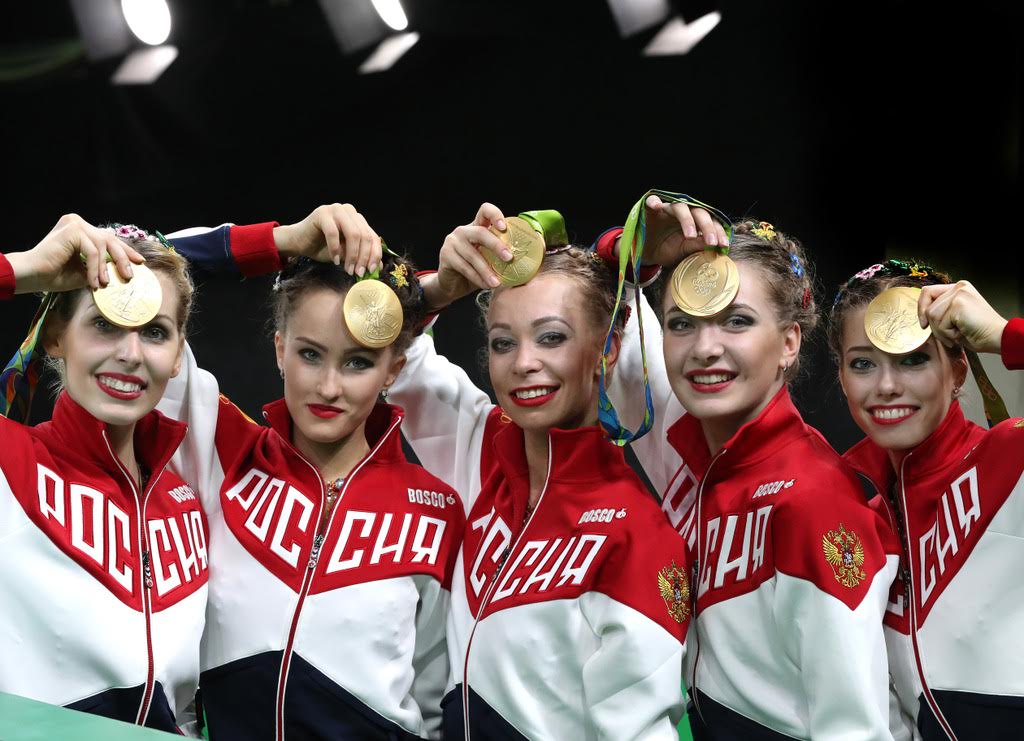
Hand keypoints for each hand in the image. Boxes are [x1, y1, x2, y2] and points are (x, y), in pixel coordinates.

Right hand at [6, 213, 142, 293]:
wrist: (32, 276)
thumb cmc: (55, 275)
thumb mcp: (87, 270)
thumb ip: (103, 267)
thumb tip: (125, 271)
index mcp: (80, 230)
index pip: (108, 238)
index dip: (125, 251)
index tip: (139, 262)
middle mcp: (78, 223)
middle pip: (109, 239)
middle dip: (123, 257)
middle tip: (129, 275)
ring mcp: (75, 224)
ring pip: (103, 246)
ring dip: (105, 268)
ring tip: (104, 284)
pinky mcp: (73, 230)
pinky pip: (93, 251)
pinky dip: (95, 268)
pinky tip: (94, 282)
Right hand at [273, 203, 381, 275]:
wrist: (299, 242)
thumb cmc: (322, 248)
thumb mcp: (345, 254)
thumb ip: (359, 256)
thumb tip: (375, 267)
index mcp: (358, 219)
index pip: (372, 236)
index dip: (374, 255)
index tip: (371, 271)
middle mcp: (349, 211)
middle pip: (364, 235)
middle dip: (363, 257)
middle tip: (358, 273)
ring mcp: (336, 210)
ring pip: (353, 233)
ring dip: (352, 254)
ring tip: (348, 269)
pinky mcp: (322, 213)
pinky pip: (333, 233)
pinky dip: (335, 249)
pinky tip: (335, 260)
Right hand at [423, 202, 512, 308]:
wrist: (452, 285)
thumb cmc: (475, 270)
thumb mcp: (490, 259)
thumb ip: (502, 254)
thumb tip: (532, 258)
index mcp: (476, 226)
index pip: (485, 211)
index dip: (495, 215)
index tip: (504, 227)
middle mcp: (463, 231)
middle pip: (481, 232)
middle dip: (496, 245)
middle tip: (509, 258)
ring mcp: (453, 242)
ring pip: (473, 255)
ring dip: (487, 270)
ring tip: (497, 283)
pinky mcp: (446, 256)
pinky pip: (465, 267)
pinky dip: (477, 278)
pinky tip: (485, 285)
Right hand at [626, 194, 729, 266]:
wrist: (645, 254)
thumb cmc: (666, 250)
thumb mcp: (683, 251)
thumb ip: (697, 246)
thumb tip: (715, 246)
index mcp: (695, 222)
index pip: (710, 222)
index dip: (718, 232)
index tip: (724, 246)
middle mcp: (683, 213)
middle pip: (699, 212)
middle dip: (708, 227)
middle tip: (712, 243)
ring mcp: (667, 209)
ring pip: (680, 207)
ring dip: (687, 220)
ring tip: (690, 235)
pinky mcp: (650, 209)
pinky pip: (652, 200)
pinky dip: (654, 201)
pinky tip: (656, 206)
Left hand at [919, 281, 1007, 353]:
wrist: (997, 337)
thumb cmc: (978, 331)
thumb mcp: (955, 317)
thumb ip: (941, 310)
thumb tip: (922, 317)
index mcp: (958, 288)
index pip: (927, 292)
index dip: (921, 309)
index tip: (924, 324)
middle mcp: (959, 288)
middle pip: (928, 307)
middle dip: (935, 327)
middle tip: (951, 334)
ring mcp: (959, 295)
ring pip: (932, 316)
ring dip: (942, 331)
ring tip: (958, 333)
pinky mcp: (958, 304)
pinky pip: (940, 324)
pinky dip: (948, 334)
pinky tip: (962, 332)